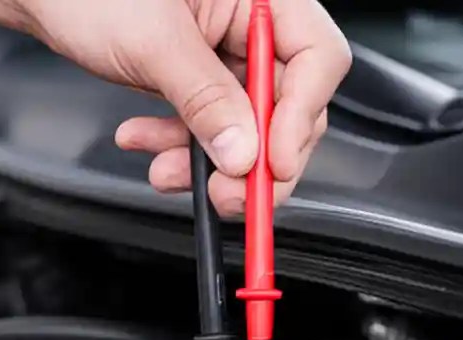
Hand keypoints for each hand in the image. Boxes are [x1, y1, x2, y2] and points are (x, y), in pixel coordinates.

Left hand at [0, 0, 351, 214]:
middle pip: (290, 104)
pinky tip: (145, 144)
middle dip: (254, 156)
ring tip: (164, 172)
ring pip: (247, 126)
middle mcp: (252, 22)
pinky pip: (210, 127)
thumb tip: (244, 154)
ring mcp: (226, 52)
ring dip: (209, 161)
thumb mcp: (155, 41)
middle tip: (229, 193)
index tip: (273, 163)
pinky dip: (180, 147)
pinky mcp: (198, 78)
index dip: (301, 116)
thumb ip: (206, 98)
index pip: (318, 59)